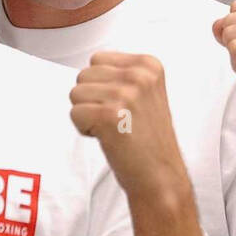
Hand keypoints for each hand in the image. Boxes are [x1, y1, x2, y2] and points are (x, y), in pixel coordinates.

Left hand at [70, 53, 191, 204]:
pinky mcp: (110, 116)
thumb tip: (86, 69)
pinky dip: (85, 130)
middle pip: (83, 75)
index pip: (97, 59)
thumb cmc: (147, 138)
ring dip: (88, 115)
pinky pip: (74, 113)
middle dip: (92, 100)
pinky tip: (108, 138)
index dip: (102, 86)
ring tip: (114, 129)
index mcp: (149, 64)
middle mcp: (139, 75)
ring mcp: (126, 94)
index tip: (123, 107)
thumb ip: (121, 74)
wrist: (160, 176)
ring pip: (75, 93)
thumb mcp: (145, 93)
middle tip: (118, 120)